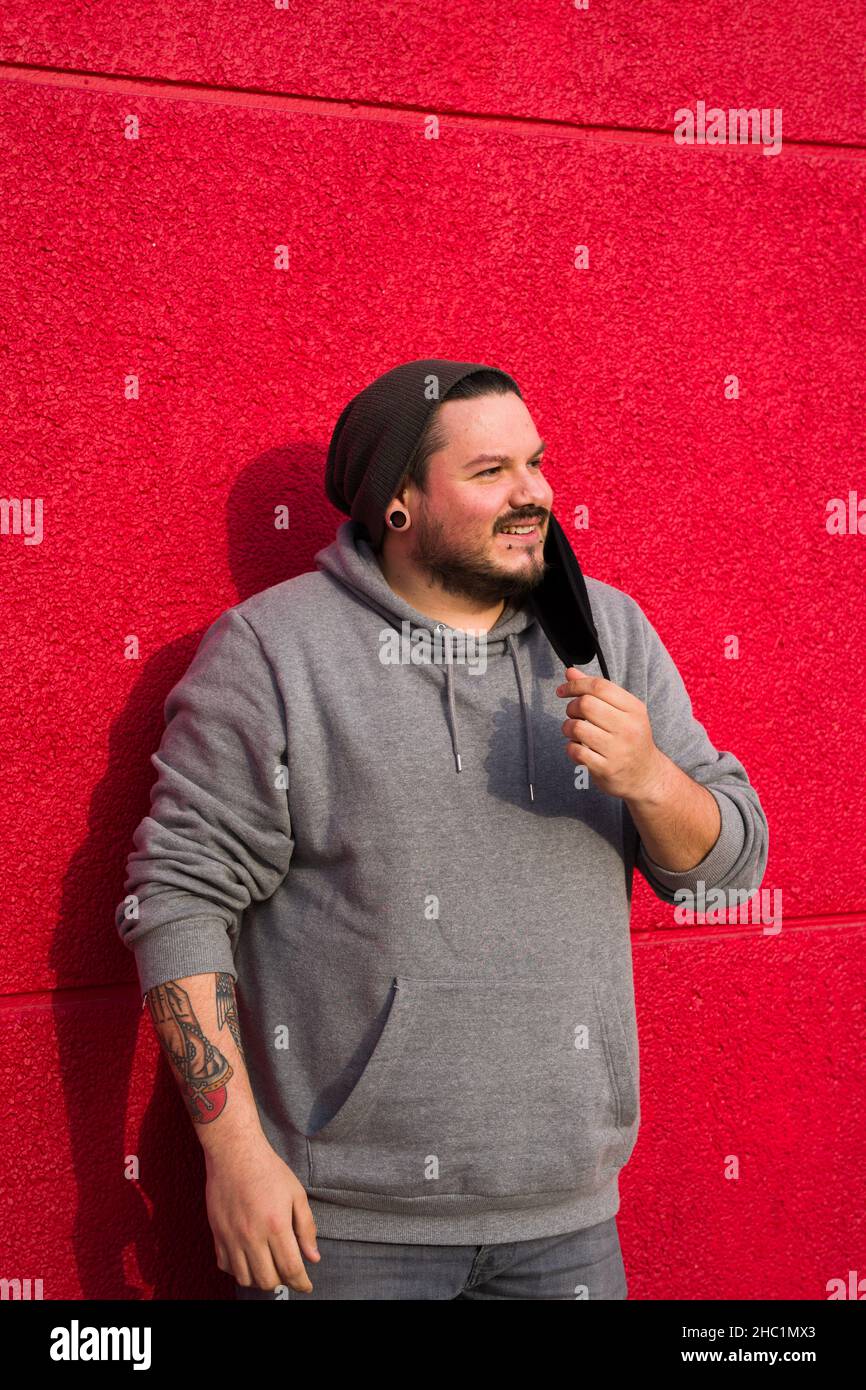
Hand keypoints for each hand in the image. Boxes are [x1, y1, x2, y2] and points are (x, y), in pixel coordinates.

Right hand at [205, 1130, 319, 1292]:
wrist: (235, 1153)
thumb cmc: (268, 1170)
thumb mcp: (296, 1194)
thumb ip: (306, 1228)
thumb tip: (313, 1257)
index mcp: (276, 1225)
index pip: (290, 1269)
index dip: (301, 1283)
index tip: (306, 1286)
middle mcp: (252, 1236)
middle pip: (268, 1280)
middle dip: (282, 1282)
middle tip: (287, 1272)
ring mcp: (232, 1237)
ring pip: (245, 1278)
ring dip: (259, 1278)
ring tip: (268, 1266)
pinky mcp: (217, 1234)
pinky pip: (225, 1266)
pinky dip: (238, 1269)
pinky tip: (247, 1258)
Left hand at [556, 665, 663, 800]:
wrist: (646, 775)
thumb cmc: (631, 738)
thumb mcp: (622, 711)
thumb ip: (596, 691)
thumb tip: (570, 672)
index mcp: (634, 709)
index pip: (599, 686)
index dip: (575, 685)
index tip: (562, 690)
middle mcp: (628, 728)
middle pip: (586, 704)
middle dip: (571, 707)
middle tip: (573, 715)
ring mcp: (618, 750)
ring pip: (577, 727)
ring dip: (568, 728)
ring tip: (575, 732)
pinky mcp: (606, 768)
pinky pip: (576, 751)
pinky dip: (571, 747)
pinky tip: (579, 748)